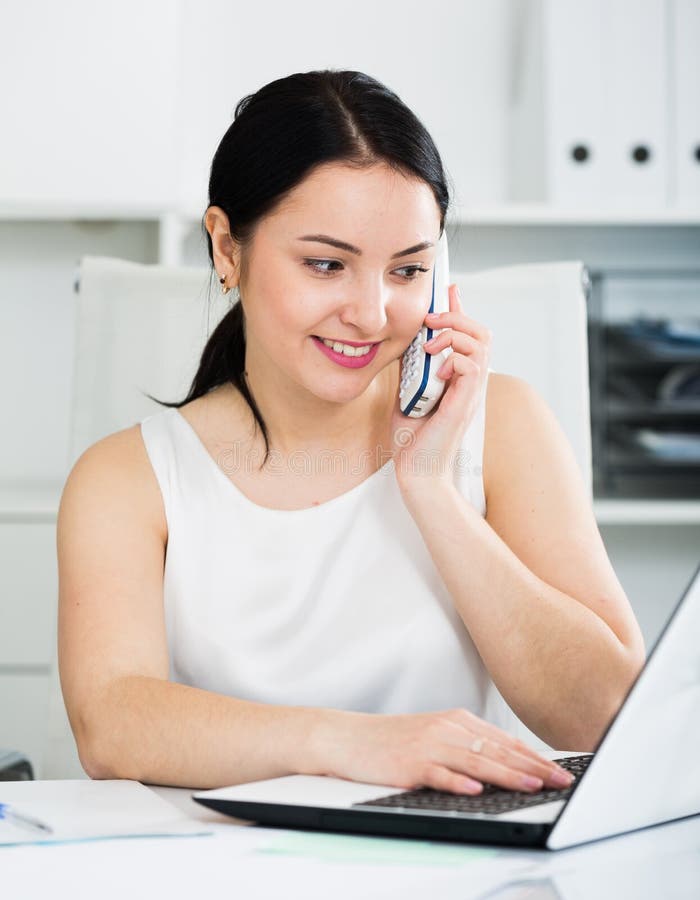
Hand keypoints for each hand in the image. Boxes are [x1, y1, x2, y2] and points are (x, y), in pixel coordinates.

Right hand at [319, 707, 574, 794]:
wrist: (348, 737)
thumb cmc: (394, 742)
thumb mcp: (436, 737)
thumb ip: (469, 747)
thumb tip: (508, 764)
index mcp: (457, 721)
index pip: (505, 741)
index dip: (535, 757)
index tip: (560, 771)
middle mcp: (447, 729)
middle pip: (497, 750)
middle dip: (533, 767)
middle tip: (561, 780)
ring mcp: (429, 745)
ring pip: (476, 761)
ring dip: (507, 774)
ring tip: (532, 784)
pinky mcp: (410, 763)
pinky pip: (439, 773)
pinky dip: (458, 782)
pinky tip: (476, 790)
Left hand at [390, 283, 491, 491]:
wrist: (415, 472)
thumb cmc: (411, 441)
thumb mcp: (407, 393)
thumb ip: (411, 369)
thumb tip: (405, 344)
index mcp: (459, 379)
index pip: (469, 336)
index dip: (459, 310)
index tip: (447, 292)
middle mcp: (469, 383)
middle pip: (482, 333)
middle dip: (457, 317)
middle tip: (430, 321)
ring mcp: (470, 393)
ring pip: (481, 343)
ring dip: (454, 334)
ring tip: (430, 346)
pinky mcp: (465, 403)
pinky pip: (472, 366)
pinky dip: (453, 359)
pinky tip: (435, 371)